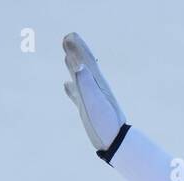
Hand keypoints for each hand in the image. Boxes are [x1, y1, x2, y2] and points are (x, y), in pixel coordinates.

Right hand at [61, 33, 126, 152]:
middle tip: (68, 38)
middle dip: (75, 52)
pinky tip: (66, 86)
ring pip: (80, 78)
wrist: (117, 142)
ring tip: (67, 57)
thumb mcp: (94, 101)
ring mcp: (90, 98)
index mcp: (96, 83)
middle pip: (83, 66)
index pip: (86, 61)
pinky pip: (77, 94)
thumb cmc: (106, 122)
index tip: (70, 35)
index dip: (78, 48)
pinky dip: (71, 88)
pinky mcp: (88, 109)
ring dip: (73, 66)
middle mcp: (94, 88)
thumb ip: (85, 82)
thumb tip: (77, 64)